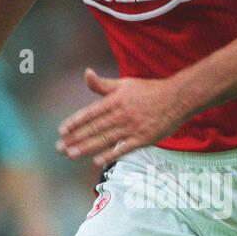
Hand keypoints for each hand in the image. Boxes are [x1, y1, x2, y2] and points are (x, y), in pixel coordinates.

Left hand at [56, 69, 186, 165]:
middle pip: (94, 128)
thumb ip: (102, 84)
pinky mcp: (143, 139)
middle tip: (59, 148)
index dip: (75, 122)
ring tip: (71, 155)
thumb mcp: (124, 84)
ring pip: (105, 139)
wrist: (177, 98)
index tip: (62, 131)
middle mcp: (121, 114)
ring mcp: (132, 128)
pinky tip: (97, 161)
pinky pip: (123, 148)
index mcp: (115, 100)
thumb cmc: (149, 91)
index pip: (90, 113)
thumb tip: (86, 73)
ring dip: (86, 148)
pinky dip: (110, 154)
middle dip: (75, 139)